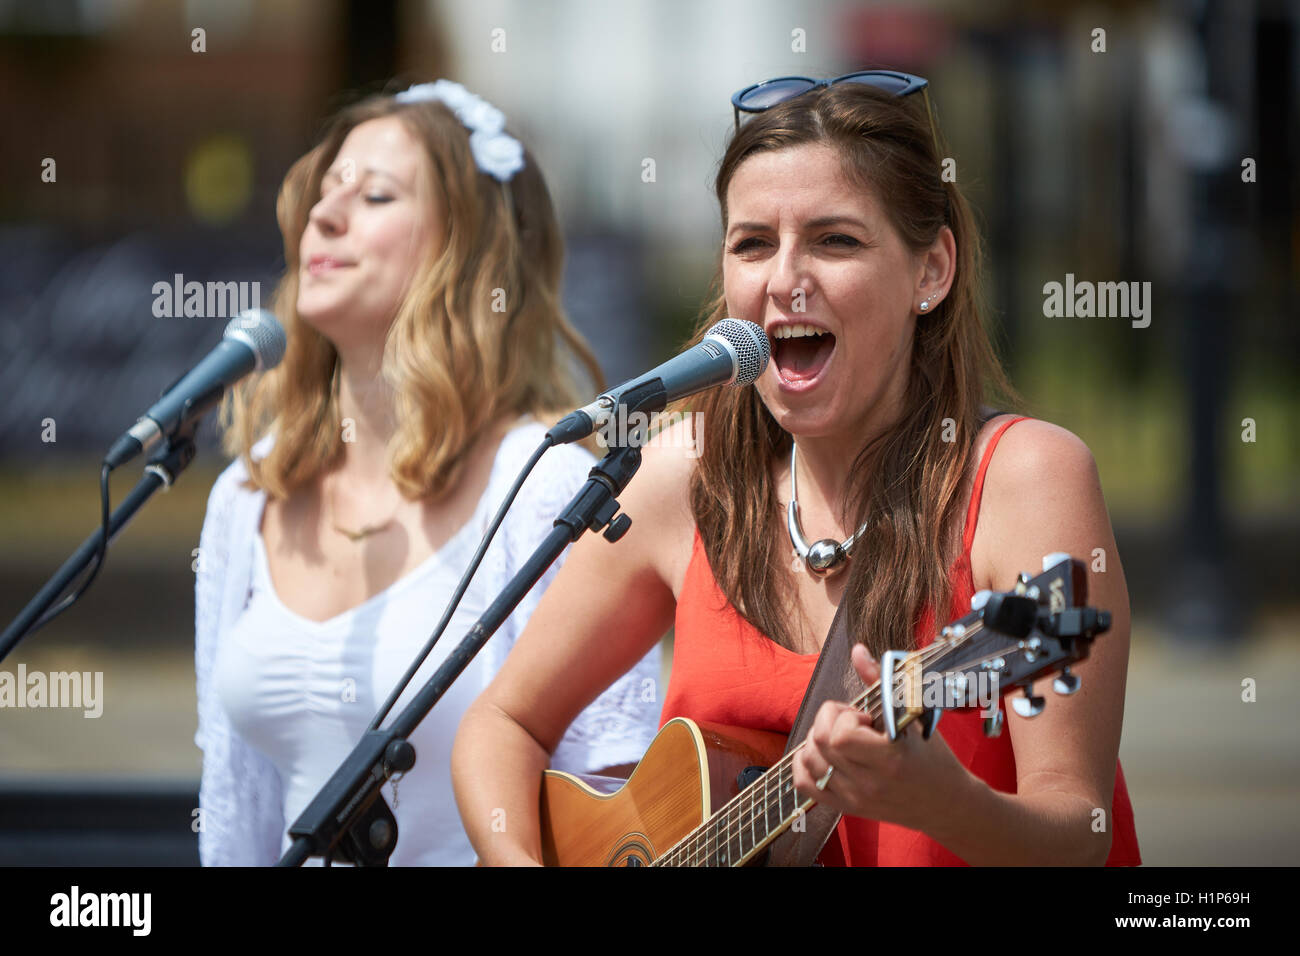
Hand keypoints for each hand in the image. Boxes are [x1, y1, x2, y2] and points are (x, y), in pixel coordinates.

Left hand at [790, 644, 975, 832]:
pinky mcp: (846, 808)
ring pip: (808, 761)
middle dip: (828, 720)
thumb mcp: (912, 717)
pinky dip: (804, 764)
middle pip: (820, 743)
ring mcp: (855, 799)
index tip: (863, 715)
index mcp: (890, 759)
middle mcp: (869, 783)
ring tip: (840, 736)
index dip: (844, 716)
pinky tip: (823, 753)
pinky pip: (804, 785)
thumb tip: (857, 650)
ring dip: (817, 739)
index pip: (840, 736)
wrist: (945, 802)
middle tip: (850, 720)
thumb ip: (880, 682)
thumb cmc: (932, 757)